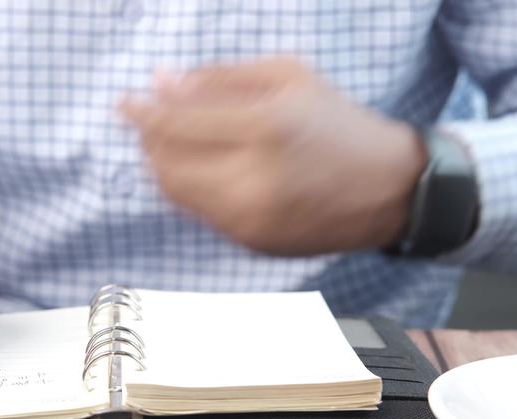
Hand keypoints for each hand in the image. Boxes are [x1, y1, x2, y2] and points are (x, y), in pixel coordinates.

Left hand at [120, 57, 426, 254]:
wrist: (391, 189)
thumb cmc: (339, 122)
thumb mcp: (288, 77)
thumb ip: (220, 79)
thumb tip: (162, 83)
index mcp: (266, 128)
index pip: (176, 123)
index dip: (142, 112)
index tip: (125, 103)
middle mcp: (254, 180)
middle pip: (166, 164)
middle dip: (147, 140)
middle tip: (146, 121)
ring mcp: (251, 220)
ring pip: (176, 194)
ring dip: (162, 166)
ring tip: (170, 143)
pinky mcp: (251, 243)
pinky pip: (199, 214)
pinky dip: (189, 189)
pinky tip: (202, 169)